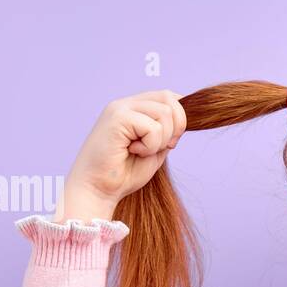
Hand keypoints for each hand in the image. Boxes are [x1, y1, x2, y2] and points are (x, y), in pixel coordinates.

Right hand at [59, 89, 186, 221]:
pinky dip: (150, 146)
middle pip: (170, 98)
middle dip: (177, 127)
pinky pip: (153, 127)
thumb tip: (187, 117)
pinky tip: (133, 151)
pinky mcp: (117, 117)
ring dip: (161, 140)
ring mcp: (120, 108)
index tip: (171, 142)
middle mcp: (127, 104)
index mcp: (135, 109)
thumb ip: (168, 131)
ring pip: (165, 113)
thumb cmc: (124, 174)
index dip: (180, 118)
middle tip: (160, 148)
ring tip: (141, 151)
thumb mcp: (155, 149)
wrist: (98, 189)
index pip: (169, 96)